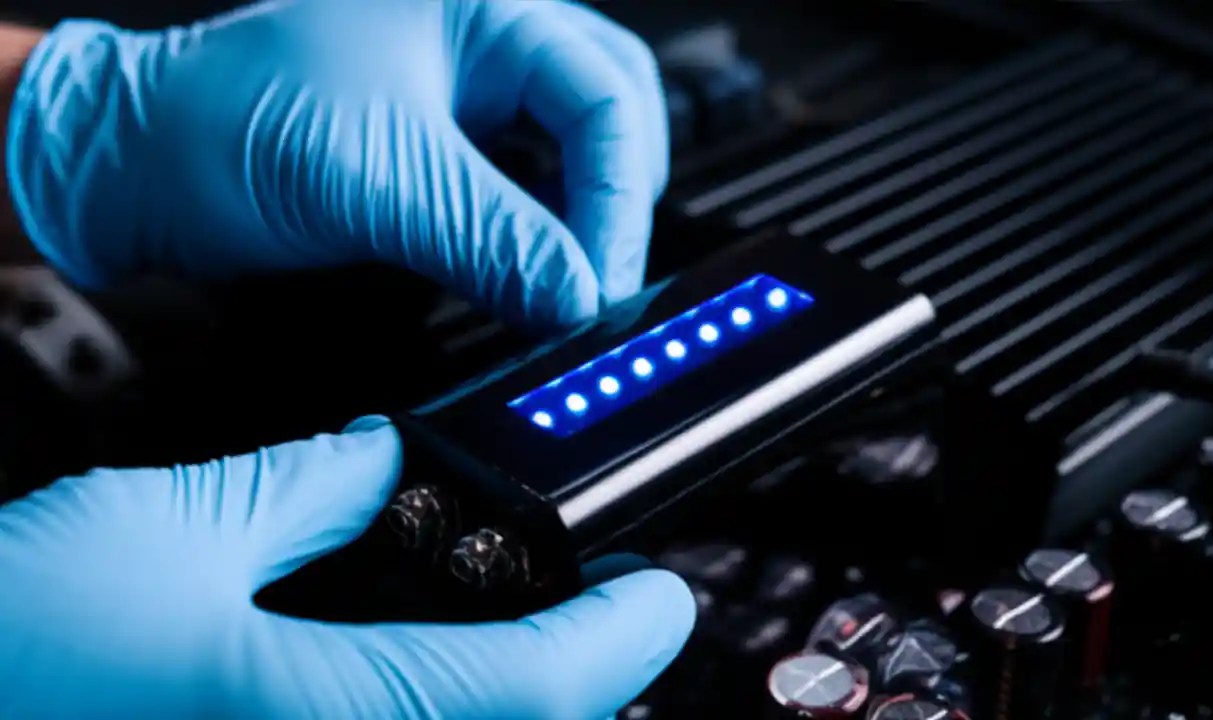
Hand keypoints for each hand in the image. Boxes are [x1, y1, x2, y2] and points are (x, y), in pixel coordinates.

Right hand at [0, 417, 694, 718]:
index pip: (545, 688)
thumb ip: (310, 488)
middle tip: (592, 607)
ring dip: (512, 697)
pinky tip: (416, 670)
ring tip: (517, 629)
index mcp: (323, 717)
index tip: (658, 592)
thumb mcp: (166, 531)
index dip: (627, 635)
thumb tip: (386, 462)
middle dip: (576, 676)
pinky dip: (436, 710)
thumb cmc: (6, 652)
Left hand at [6, 0, 667, 326]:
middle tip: (606, 274)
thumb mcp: (379, 184)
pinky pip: (524, 178)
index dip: (616, 199)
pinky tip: (536, 265)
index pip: (603, 97)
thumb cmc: (221, 126)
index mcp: (481, 8)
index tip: (600, 285)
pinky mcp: (441, 141)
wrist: (134, 165)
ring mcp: (462, 88)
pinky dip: (542, 227)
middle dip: (619, 194)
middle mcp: (481, 38)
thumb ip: (495, 240)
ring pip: (573, 145)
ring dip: (585, 213)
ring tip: (577, 276)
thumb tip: (580, 294)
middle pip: (610, 108)